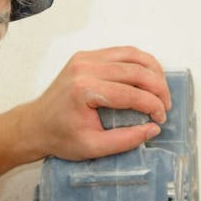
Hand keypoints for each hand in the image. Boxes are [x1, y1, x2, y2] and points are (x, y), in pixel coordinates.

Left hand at [24, 46, 171, 160]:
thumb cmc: (60, 138)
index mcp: (84, 90)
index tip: (161, 119)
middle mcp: (85, 68)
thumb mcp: (93, 147)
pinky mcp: (86, 56)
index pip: (130, 93)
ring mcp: (85, 58)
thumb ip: (125, 140)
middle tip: (165, 106)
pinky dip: (140, 63)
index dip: (152, 105)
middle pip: (135, 70)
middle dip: (157, 88)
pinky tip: (148, 78)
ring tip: (161, 91)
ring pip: (132, 55)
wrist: (35, 125)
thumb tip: (153, 128)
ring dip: (153, 71)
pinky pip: (121, 53)